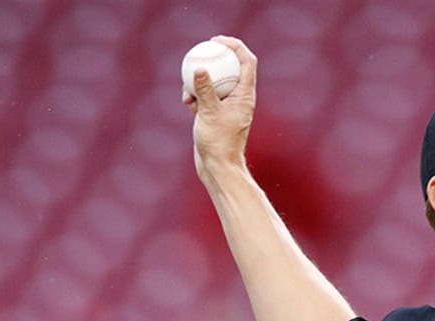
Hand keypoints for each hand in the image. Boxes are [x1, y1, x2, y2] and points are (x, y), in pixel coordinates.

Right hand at [184, 36, 256, 179]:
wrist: (218, 167)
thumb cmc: (218, 143)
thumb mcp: (208, 113)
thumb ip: (204, 90)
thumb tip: (199, 68)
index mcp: (245, 95)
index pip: (247, 62)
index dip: (236, 46)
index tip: (218, 40)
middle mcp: (240, 98)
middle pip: (231, 68)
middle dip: (217, 57)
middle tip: (202, 48)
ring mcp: (228, 106)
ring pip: (215, 82)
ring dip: (200, 81)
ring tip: (188, 90)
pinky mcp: (217, 114)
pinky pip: (207, 97)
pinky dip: (196, 96)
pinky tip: (187, 102)